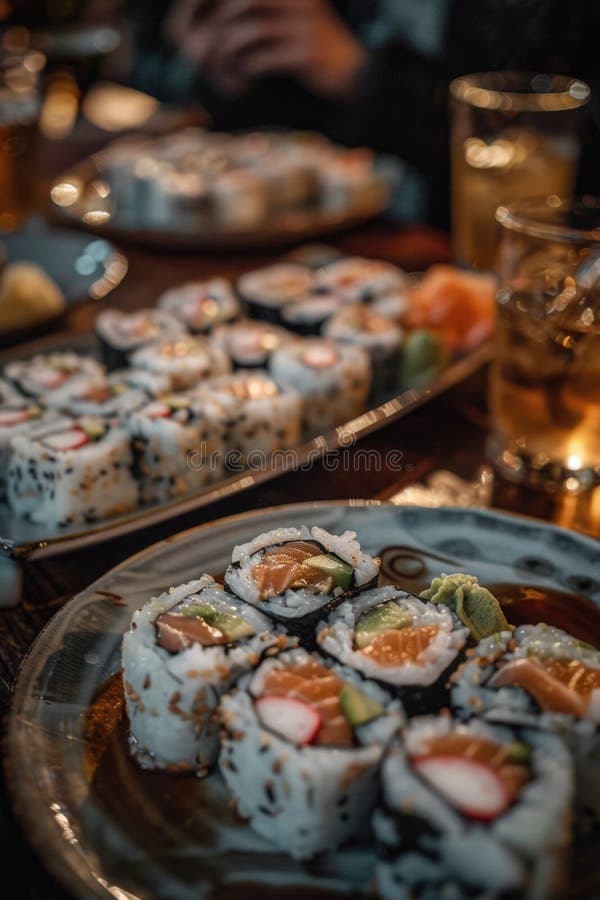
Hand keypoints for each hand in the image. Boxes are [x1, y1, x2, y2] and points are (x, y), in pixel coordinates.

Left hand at [166, 0, 366, 99]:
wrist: (353, 71)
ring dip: (226, 58)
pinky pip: (260, 59)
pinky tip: (243, 83)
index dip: (198, 6)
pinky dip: (244, 73)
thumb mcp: (279, 22)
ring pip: (243, 33)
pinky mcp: (305, 50)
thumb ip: (247, 17)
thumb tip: (202, 31)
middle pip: (233, 5)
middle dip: (210, 34)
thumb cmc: (307, 48)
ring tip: (224, 75)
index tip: (183, 32)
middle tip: (202, 60)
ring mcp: (300, 22)